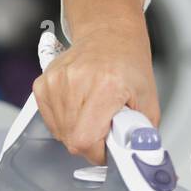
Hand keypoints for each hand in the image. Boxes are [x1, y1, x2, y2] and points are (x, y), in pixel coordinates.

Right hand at [32, 18, 158, 165]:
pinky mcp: (43, 83)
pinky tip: (79, 104)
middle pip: (72, 139)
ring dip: (77, 130)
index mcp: (105, 86)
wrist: (107, 33)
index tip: (108, 148)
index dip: (98, 152)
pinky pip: (51, 120)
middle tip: (105, 125)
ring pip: (60, 132)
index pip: (86, 139)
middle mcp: (76, 82)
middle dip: (91, 142)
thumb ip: (143, 132)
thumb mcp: (148, 97)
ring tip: (93, 110)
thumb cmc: (127, 62)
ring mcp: (56, 82)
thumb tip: (139, 156)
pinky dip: (65, 120)